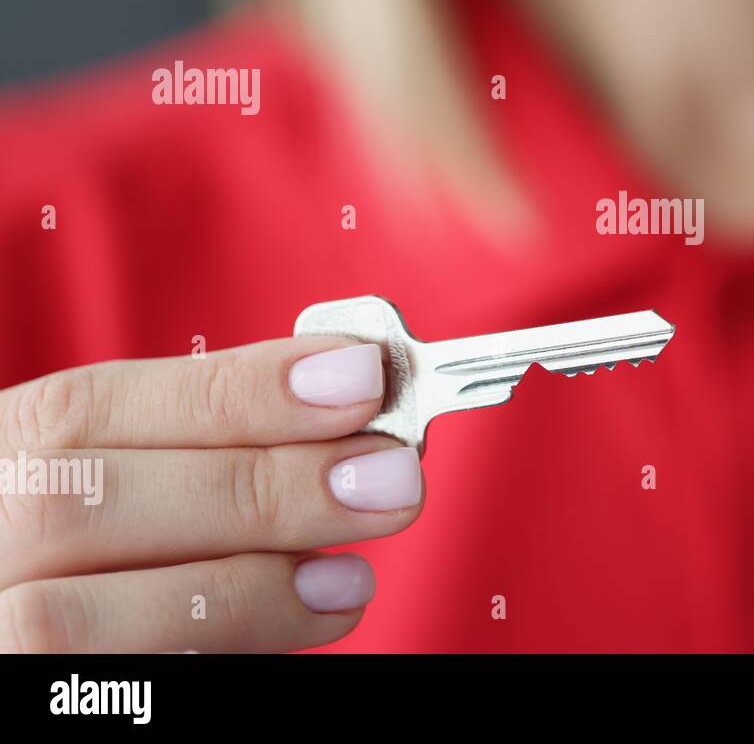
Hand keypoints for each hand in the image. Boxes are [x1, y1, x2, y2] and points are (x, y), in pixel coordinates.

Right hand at [0, 338, 422, 651]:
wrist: (38, 622)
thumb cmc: (100, 547)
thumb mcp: (129, 474)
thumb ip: (211, 448)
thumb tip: (349, 416)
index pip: (91, 405)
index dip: (233, 387)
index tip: (359, 373)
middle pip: (84, 499)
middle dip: (258, 483)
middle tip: (390, 475)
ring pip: (69, 616)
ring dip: (241, 587)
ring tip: (354, 576)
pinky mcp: (18, 706)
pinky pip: (106, 691)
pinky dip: (220, 651)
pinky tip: (313, 622)